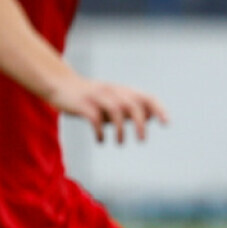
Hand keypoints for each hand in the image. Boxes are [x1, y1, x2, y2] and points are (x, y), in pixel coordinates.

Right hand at [46, 74, 168, 143]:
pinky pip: (95, 118)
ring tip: (120, 142)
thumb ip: (130, 108)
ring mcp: (97, 96)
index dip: (158, 109)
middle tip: (141, 140)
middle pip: (133, 104)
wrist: (60, 84)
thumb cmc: (90, 96)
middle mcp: (112, 91)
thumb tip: (151, 117)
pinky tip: (100, 140)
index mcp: (122, 90)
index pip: (146, 97)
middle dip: (140, 123)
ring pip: (116, 110)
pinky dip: (101, 131)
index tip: (166, 123)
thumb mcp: (112, 100)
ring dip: (120, 129)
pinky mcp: (83, 104)